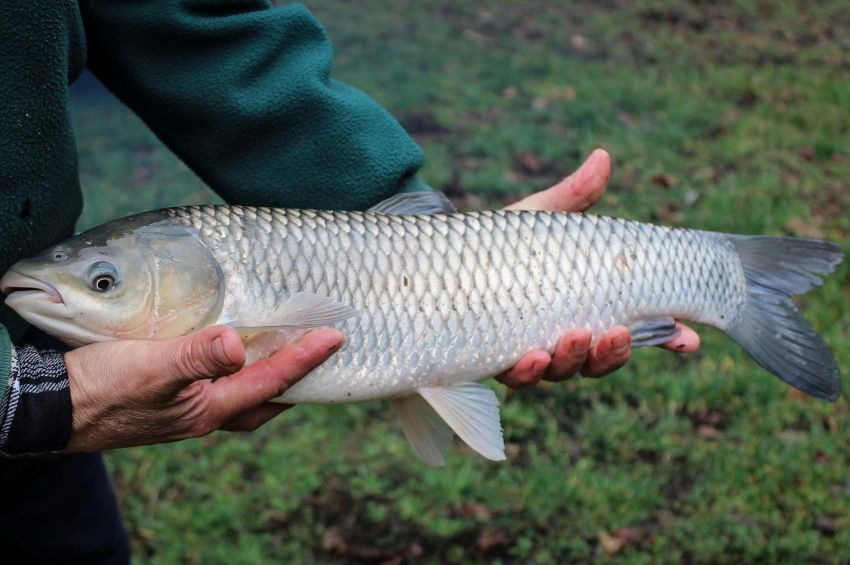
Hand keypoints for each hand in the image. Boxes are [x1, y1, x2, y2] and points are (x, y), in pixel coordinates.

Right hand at [63, 326, 342, 451]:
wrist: (51, 407)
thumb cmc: (100, 388)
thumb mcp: (150, 367)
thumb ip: (196, 356)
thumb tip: (242, 344)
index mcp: (209, 409)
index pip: (271, 382)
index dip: (305, 358)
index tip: (336, 336)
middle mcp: (205, 413)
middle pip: (266, 399)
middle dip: (297, 378)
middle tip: (321, 352)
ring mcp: (188, 409)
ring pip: (244, 396)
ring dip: (269, 377)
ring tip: (286, 352)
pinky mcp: (171, 398)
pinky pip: (220, 388)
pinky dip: (238, 372)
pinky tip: (232, 355)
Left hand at [497, 149, 699, 387]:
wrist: (443, 257)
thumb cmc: (501, 243)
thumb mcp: (539, 219)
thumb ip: (571, 198)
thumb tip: (602, 156)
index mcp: (582, 308)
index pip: (630, 328)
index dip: (664, 338)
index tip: (692, 340)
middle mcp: (558, 336)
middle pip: (596, 360)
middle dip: (611, 353)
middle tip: (617, 335)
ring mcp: (526, 351)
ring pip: (561, 371)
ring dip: (573, 360)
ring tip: (576, 338)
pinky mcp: (490, 359)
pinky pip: (515, 376)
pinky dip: (526, 370)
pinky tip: (530, 356)